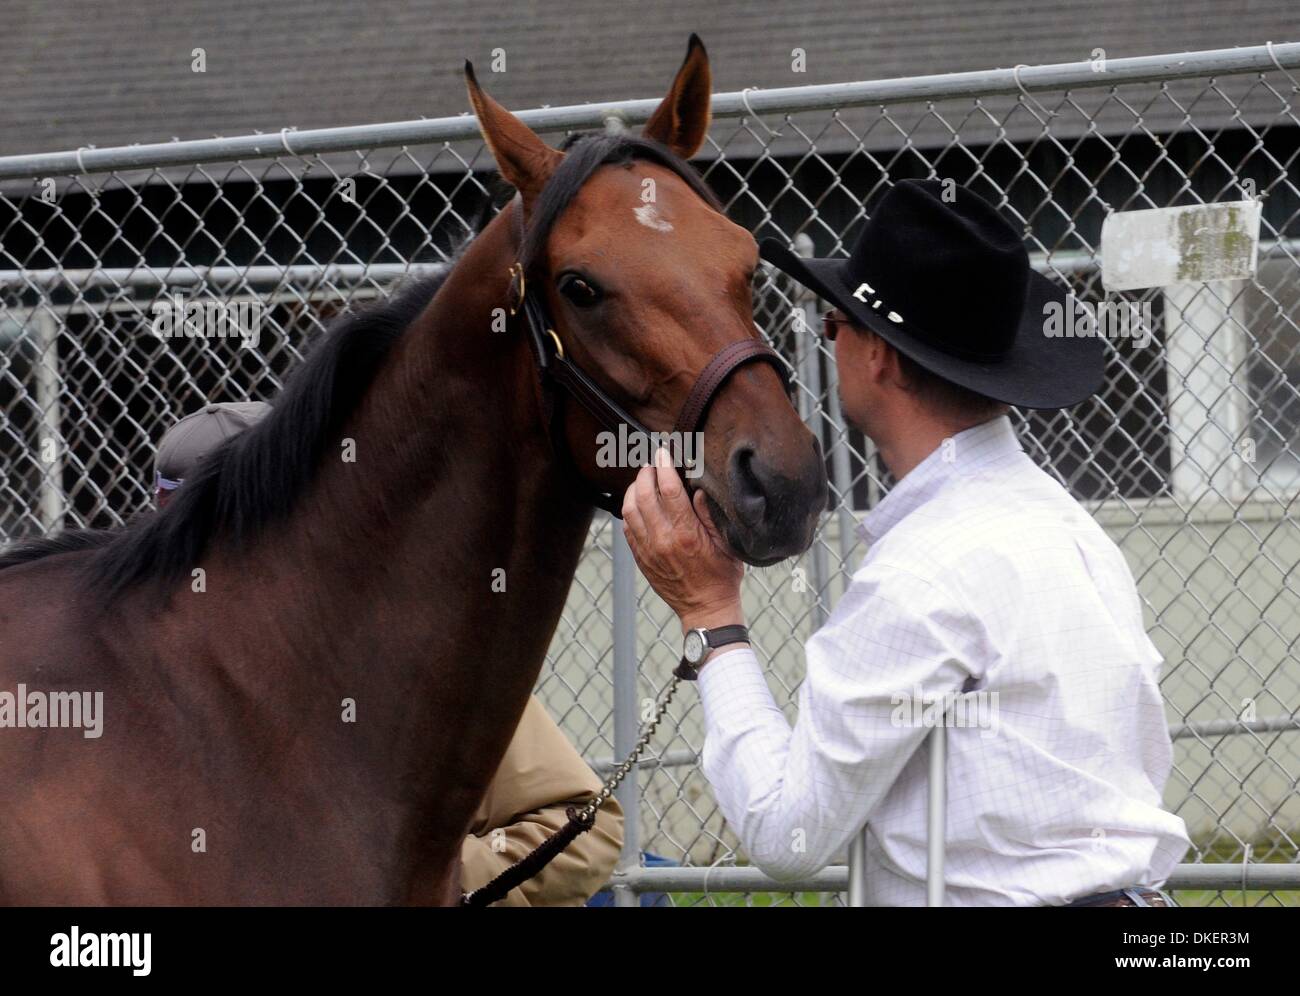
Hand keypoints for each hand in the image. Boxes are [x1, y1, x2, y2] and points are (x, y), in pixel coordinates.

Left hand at [622, 448, 744, 632]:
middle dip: (646, 473)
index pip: (668, 490)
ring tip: (643, 481)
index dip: (664, 467)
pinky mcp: (641, 559)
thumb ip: (710, 515)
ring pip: (629, 510)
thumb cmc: (722, 577)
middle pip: (643, 495)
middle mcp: (662, 540)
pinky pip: (627, 528)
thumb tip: (698, 488)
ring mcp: (648, 550)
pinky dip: (629, 511)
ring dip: (633, 490)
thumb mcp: (727, 544)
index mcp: (686, 534)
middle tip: (652, 464)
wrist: (706, 609)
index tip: (663, 453)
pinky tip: (638, 504)